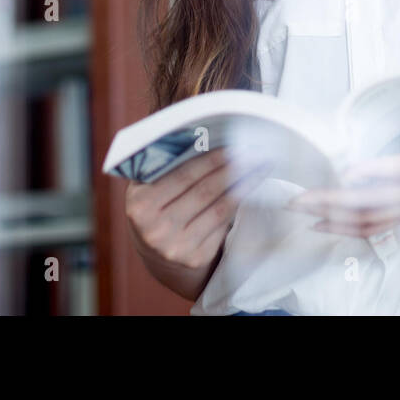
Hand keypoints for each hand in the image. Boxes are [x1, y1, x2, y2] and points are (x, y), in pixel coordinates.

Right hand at [125, 148, 273, 272]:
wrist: (155, 252)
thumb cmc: (154, 208)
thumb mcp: (146, 187)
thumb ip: (163, 166)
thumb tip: (204, 140)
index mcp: (140, 205)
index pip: (184, 175)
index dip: (211, 159)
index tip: (232, 146)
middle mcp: (156, 229)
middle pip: (205, 191)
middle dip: (232, 169)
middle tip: (254, 154)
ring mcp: (176, 247)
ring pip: (219, 208)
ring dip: (242, 186)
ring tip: (258, 169)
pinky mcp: (195, 258)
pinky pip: (222, 225)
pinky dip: (236, 205)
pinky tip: (247, 191)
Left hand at [283, 145, 399, 238]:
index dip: (379, 172)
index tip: (351, 171)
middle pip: (375, 200)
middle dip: (334, 201)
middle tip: (300, 200)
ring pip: (371, 216)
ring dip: (333, 216)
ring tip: (302, 212)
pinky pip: (380, 225)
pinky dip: (350, 228)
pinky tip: (326, 226)